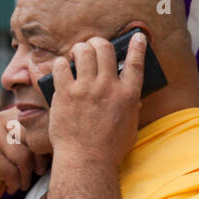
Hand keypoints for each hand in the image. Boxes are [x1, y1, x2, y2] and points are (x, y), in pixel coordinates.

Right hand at [0, 109, 47, 198]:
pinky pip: (11, 170)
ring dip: (26, 175)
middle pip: (33, 137)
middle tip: (37, 173)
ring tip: (22, 183)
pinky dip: (14, 183)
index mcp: (7, 116)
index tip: (45, 160)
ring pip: (24, 156)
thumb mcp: (11, 149)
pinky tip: (9, 188)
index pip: (38, 120)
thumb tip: (59, 146)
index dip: (46, 142)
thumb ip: (29, 141)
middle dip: (39, 159)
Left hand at [47, 32, 145, 171]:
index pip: (135, 63)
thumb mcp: (130, 128)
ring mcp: (85, 89)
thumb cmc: (109, 150)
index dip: (137, 46)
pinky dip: (61, 64)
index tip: (138, 36)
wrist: (86, 162)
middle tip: (93, 48)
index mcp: (128, 95)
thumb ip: (132, 109)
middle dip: (98, 43)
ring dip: (79, 49)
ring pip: (82, 51)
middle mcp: (108, 87)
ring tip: (75, 56)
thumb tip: (134, 100)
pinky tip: (62, 69)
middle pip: (104, 48)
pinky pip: (60, 66)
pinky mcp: (65, 93)